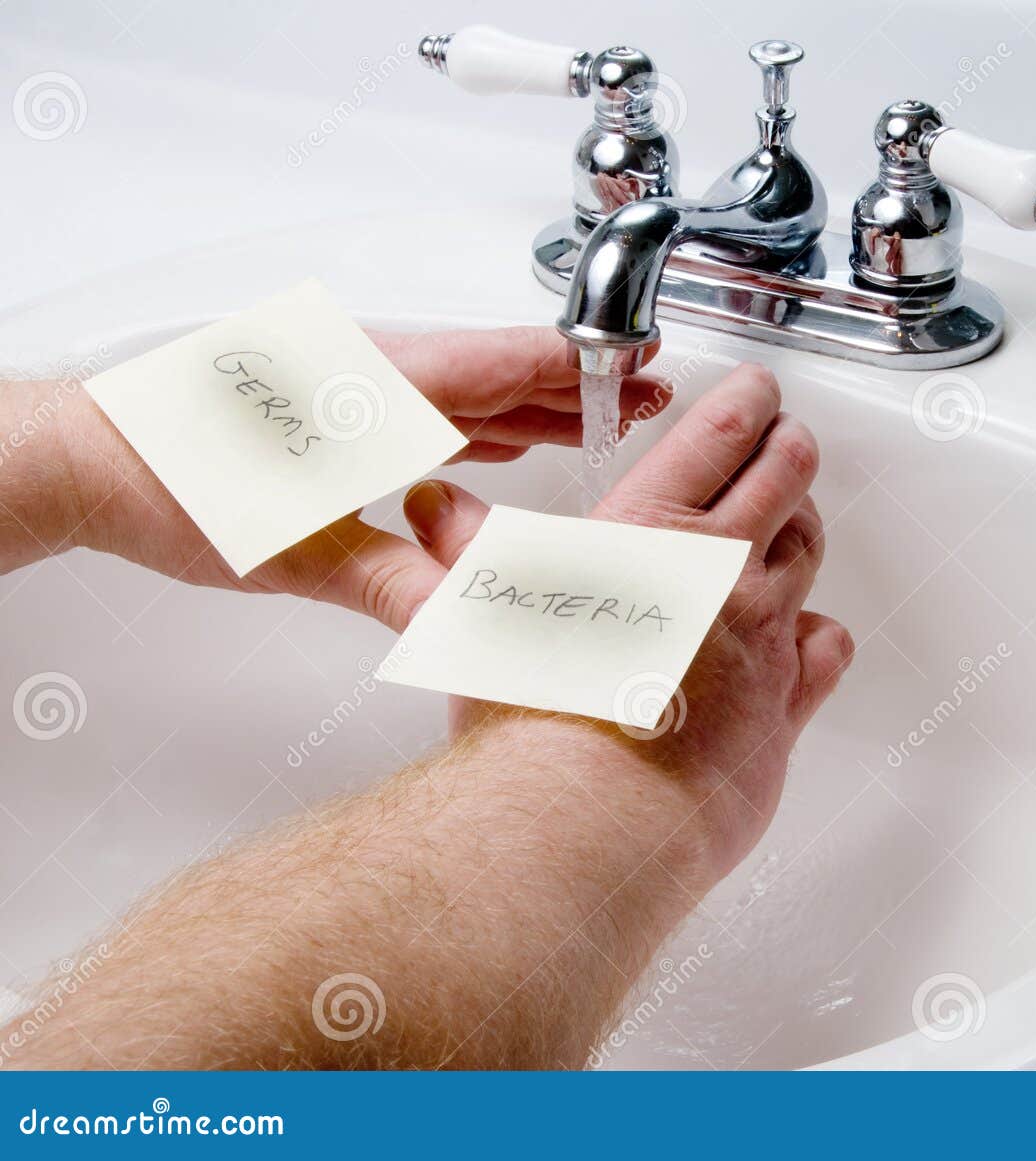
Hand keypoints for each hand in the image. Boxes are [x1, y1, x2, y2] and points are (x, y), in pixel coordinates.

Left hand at [51, 327, 667, 629]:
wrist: (88, 457)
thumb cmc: (174, 482)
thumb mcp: (296, 551)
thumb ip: (394, 585)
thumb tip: (465, 628)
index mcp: (379, 388)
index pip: (507, 364)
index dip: (584, 366)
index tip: (644, 365)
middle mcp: (373, 375)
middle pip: (500, 372)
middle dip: (579, 386)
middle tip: (648, 393)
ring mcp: (353, 388)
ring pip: (467, 390)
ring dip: (535, 405)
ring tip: (599, 415)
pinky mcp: (333, 410)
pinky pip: (430, 409)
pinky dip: (480, 423)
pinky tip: (503, 443)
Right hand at [401, 362, 854, 878]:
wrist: (584, 816)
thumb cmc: (532, 715)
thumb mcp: (478, 607)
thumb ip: (464, 546)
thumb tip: (438, 508)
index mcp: (652, 529)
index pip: (721, 436)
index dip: (748, 400)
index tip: (757, 389)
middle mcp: (720, 571)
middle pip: (788, 477)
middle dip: (790, 445)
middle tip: (786, 436)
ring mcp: (762, 636)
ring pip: (810, 551)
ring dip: (802, 524)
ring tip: (787, 521)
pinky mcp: (784, 702)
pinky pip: (827, 644)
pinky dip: (818, 628)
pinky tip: (802, 632)